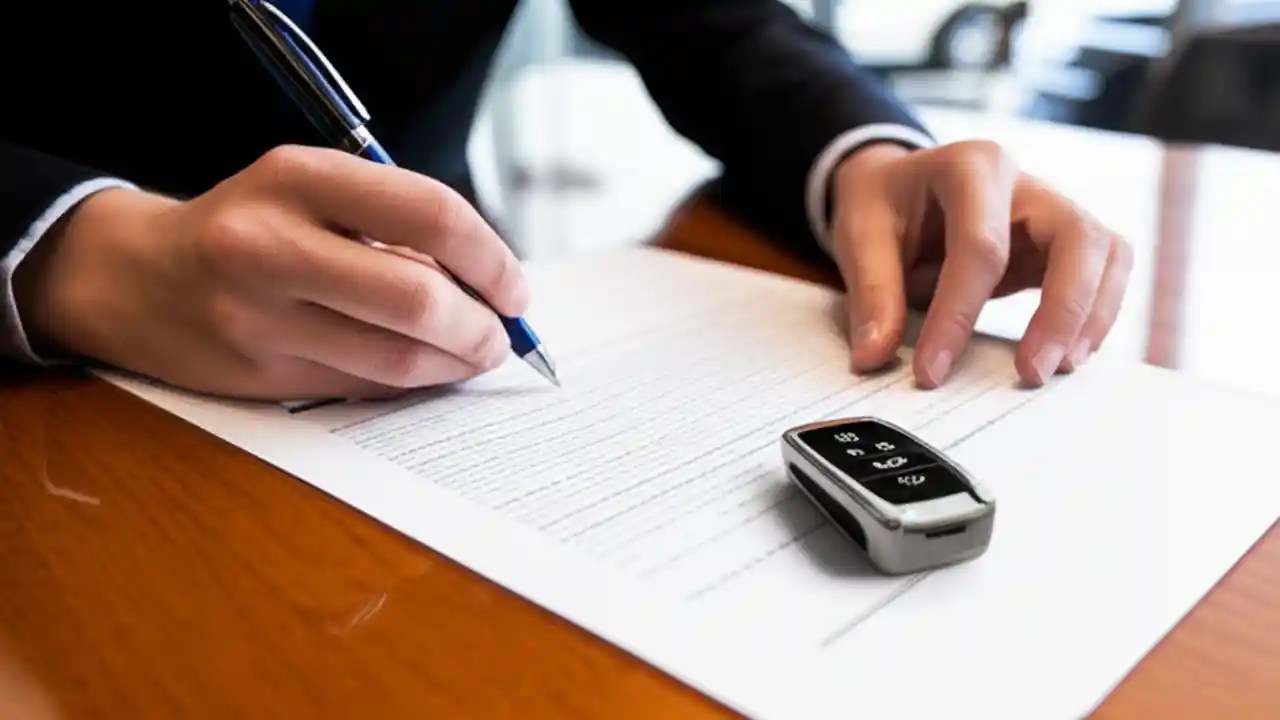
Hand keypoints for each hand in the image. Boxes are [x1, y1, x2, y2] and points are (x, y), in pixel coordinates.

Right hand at [14, 145, 527, 399]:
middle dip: (481, 327)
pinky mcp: (259, 375)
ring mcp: (259, 317)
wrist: (139, 279)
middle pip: (418, 299)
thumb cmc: (253, 226)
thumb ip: (395, 224)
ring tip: (472, 353)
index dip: (491, 257)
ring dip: (456, 364)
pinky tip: (426, 369)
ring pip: (397, 359)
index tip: (514, 287)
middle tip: (500, 335)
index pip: (429, 214)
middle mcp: (270, 244)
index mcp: (298, 177)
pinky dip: (414, 382)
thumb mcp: (314, 190)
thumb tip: (492, 285)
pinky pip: (366, 389)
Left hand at [829, 141, 1131, 387]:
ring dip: (1091, 314)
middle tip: (1030, 373)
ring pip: (1105, 252)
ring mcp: (1051, 209)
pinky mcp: (1061, 243)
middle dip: (1062, 310)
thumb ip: (871, 293)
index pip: (979, 245)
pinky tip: (1068, 353)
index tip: (930, 372)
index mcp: (970, 165)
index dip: (957, 314)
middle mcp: (1024, 181)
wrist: (900, 187)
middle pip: (1075, 236)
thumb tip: (873, 355)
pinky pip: (1105, 271)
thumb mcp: (859, 236)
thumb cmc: (884, 205)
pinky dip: (1097, 313)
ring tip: (1057, 368)